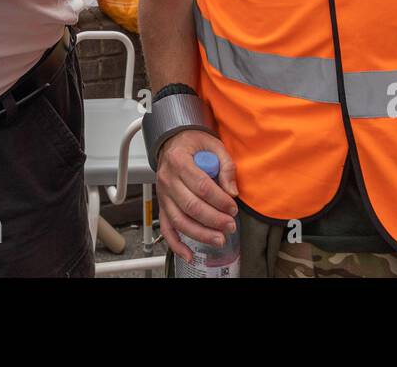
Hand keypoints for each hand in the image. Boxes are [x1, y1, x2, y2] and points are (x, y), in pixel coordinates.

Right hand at [155, 129, 238, 262]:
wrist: (173, 142)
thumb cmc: (193, 143)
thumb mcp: (213, 144)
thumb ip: (225, 165)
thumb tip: (232, 191)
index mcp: (179, 160)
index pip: (201, 185)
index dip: (219, 200)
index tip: (233, 207)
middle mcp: (167, 178)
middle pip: (190, 206)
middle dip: (214, 219)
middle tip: (230, 225)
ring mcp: (162, 194)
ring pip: (179, 220)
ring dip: (200, 233)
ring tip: (219, 239)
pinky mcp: (163, 205)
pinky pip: (166, 228)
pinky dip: (176, 244)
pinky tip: (189, 254)